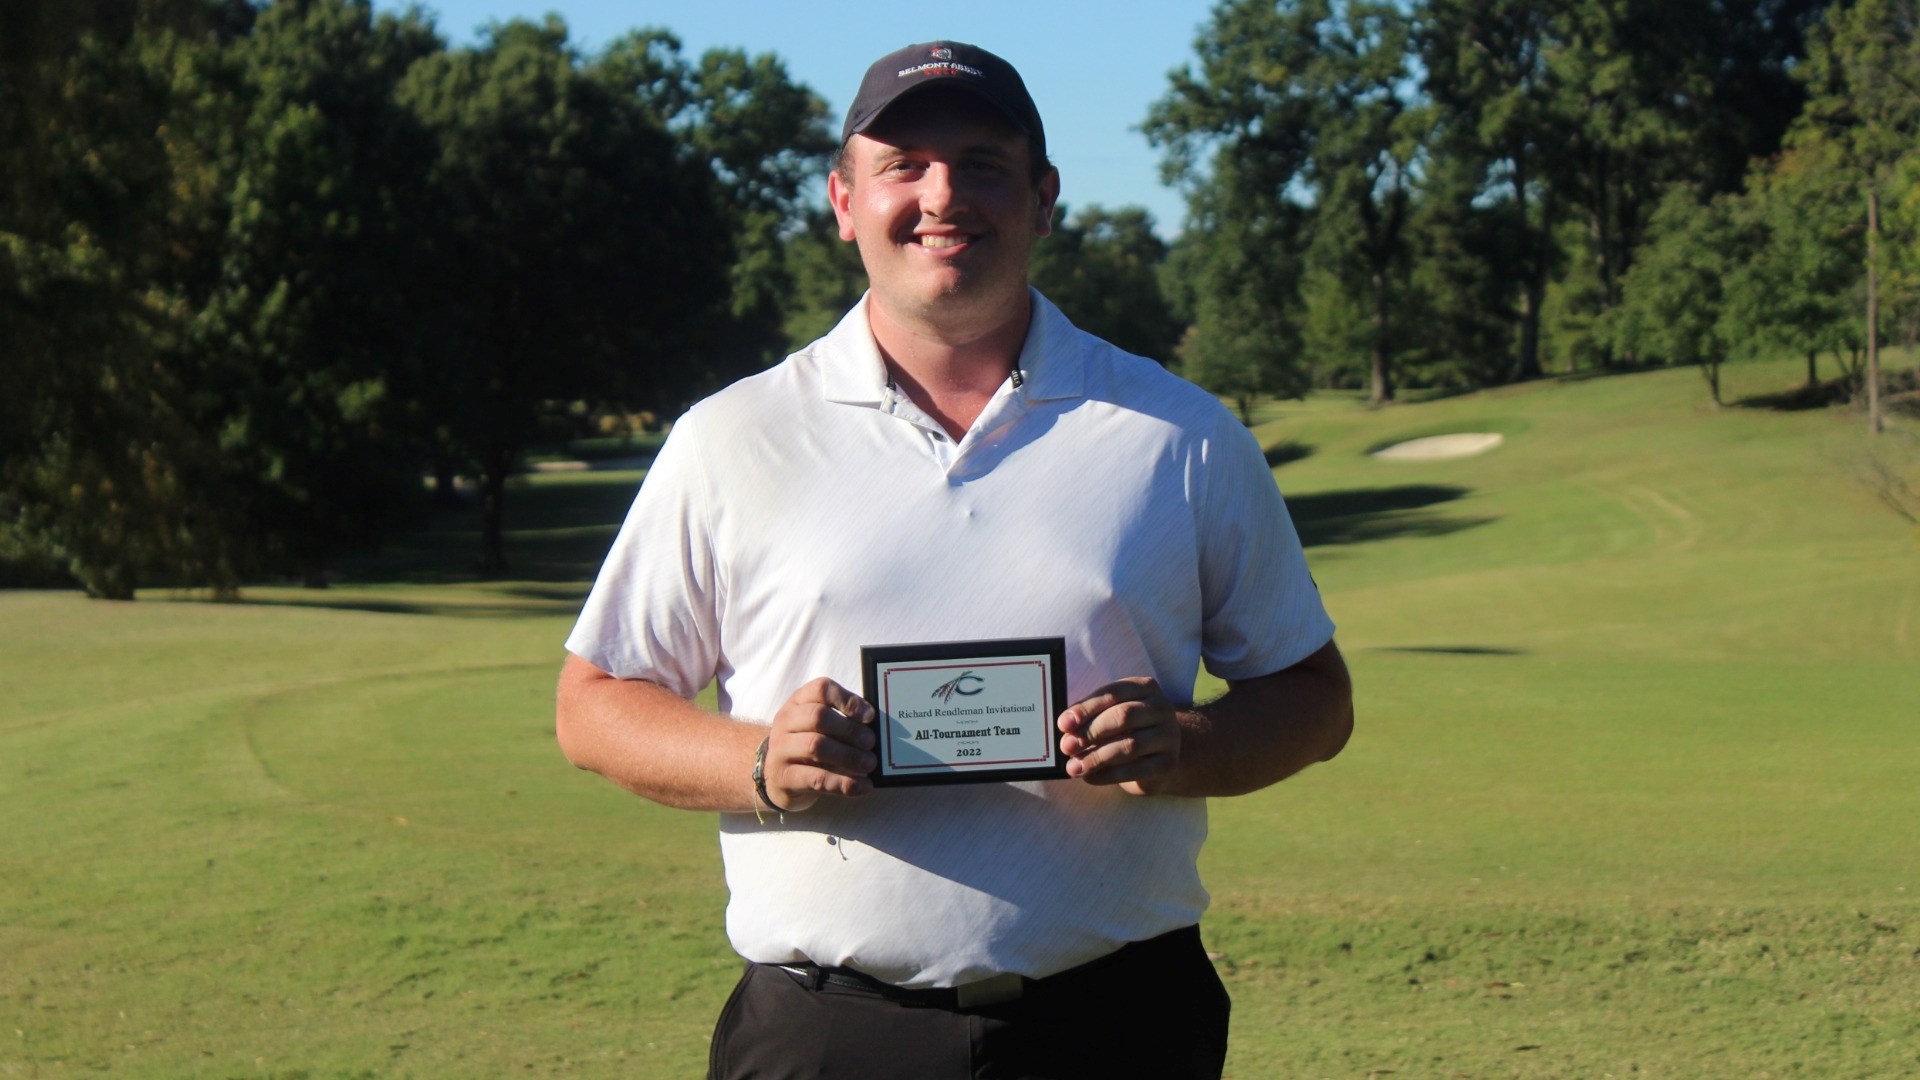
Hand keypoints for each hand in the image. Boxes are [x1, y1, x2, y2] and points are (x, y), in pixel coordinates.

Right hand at [762, 677, 877, 811]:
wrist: (774, 776)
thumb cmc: (807, 745)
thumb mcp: (819, 727)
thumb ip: (843, 721)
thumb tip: (875, 730)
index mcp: (798, 702)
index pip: (821, 689)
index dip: (847, 700)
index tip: (869, 716)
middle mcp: (785, 722)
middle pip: (819, 717)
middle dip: (850, 730)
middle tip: (871, 743)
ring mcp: (780, 749)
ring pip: (816, 746)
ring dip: (849, 756)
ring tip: (869, 764)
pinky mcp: (784, 777)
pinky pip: (816, 779)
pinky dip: (844, 783)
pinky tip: (862, 786)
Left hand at [1056, 677, 1182, 794]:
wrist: (1158, 756)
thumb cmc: (1126, 730)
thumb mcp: (1110, 715)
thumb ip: (1090, 717)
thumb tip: (1066, 728)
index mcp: (1144, 688)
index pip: (1113, 694)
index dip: (1086, 708)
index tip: (1064, 724)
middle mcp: (1161, 708)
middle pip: (1123, 716)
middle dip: (1090, 732)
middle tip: (1066, 746)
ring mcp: (1169, 736)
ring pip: (1129, 745)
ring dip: (1096, 757)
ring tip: (1073, 767)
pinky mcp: (1168, 763)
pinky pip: (1135, 770)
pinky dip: (1108, 775)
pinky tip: (1090, 778)